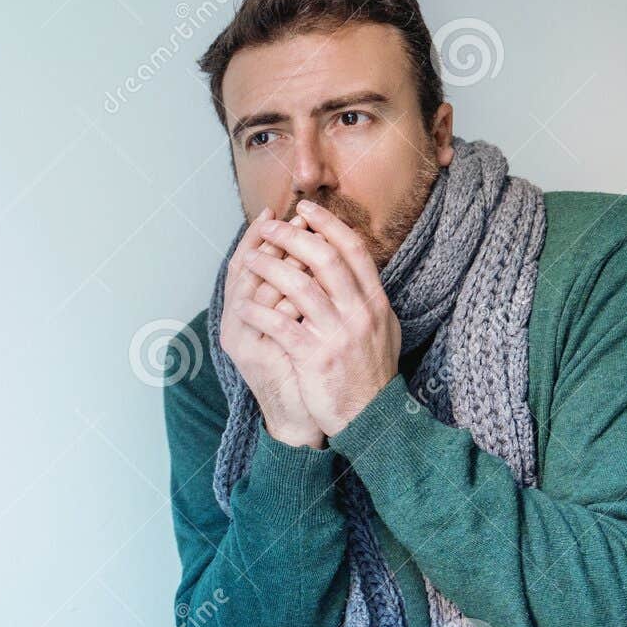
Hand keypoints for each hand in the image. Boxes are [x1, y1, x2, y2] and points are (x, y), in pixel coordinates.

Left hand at [235, 198, 401, 437]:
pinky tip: (241, 302)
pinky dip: (258, 309)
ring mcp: (337, 334)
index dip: (328, 224)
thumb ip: (369, 299)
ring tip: (250, 257)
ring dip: (270, 266)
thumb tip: (356, 266)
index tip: (305, 209)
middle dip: (293, 236)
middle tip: (270, 226)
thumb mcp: (385, 331)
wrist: (372, 418)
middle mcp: (358, 313)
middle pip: (324, 258)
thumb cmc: (372, 375)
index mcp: (376, 302)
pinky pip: (279, 324)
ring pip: (298, 285)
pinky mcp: (314, 357)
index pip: (353, 249)